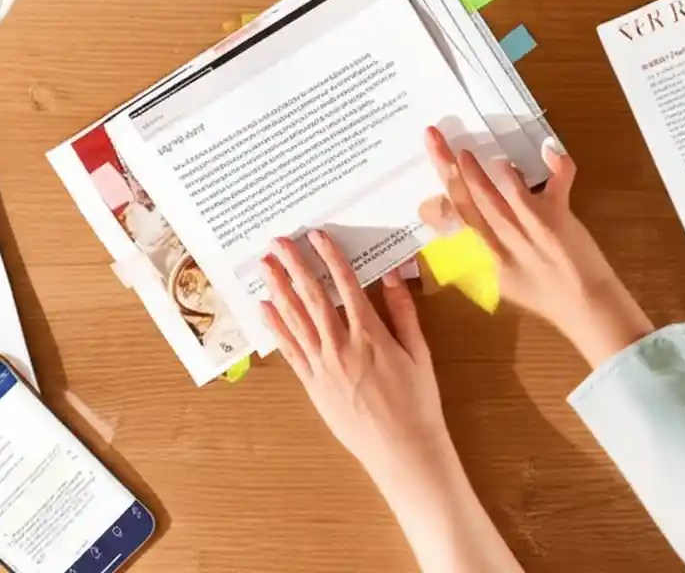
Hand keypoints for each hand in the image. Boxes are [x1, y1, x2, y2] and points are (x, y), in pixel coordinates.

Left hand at [259, 230, 522, 572]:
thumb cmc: (417, 402)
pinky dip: (276, 327)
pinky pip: (290, 351)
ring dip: (279, 289)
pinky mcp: (313, 385)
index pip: (346, 286)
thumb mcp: (419, 354)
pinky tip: (265, 308)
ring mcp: (323, 366)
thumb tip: (392, 277)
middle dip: (294, 265)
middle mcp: (341, 347)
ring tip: (265, 266)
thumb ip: (404, 313)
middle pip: (313, 297)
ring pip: (296, 320)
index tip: (317, 236)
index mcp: (370, 335)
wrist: (402, 449)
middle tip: (277, 242)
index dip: (330, 257)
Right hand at [420, 127, 653, 367]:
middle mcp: (507, 241)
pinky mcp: (559, 217)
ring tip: (464, 152)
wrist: (587, 306)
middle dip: (448, 169)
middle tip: (433, 141)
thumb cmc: (544, 295)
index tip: (424, 195)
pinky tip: (545, 149)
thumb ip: (479, 255)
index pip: (458, 226)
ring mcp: (534, 227)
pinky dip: (555, 165)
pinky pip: (558, 184)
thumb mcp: (501, 282)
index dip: (437, 209)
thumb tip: (455, 228)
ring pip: (504, 193)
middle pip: (471, 201)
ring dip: (482, 172)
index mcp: (490, 259)